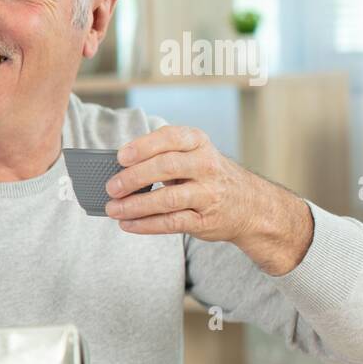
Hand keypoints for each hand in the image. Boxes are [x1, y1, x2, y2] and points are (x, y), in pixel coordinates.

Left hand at [104, 125, 312, 274]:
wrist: (251, 205)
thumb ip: (161, 155)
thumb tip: (116, 167)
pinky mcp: (205, 220)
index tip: (121, 157)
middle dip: (134, 177)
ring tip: (113, 209)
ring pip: (167, 199)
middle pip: (166, 167)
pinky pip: (171, 223)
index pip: (170, 138)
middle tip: (111, 187)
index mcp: (198, 143)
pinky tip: (127, 224)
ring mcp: (208, 194)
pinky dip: (145, 225)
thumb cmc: (208, 176)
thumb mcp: (192, 154)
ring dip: (135, 205)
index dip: (143, 146)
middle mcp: (206, 166)